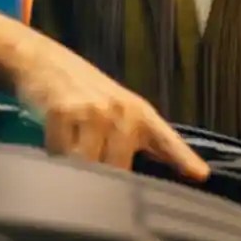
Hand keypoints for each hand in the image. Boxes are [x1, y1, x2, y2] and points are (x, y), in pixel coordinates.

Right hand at [11, 38, 210, 181]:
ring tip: (71, 150)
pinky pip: (60, 156)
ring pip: (88, 167)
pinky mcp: (63, 112)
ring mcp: (92, 111)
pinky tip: (54, 139)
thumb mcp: (116, 108)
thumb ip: (135, 141)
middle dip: (105, 181)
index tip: (199, 174)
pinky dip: (54, 156)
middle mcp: (120, 111)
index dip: (182, 158)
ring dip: (77, 169)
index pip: (165, 139)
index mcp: (139, 112)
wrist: (41, 59)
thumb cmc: (81, 89)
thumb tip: (149, 179)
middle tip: (92, 174)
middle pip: (118, 171)